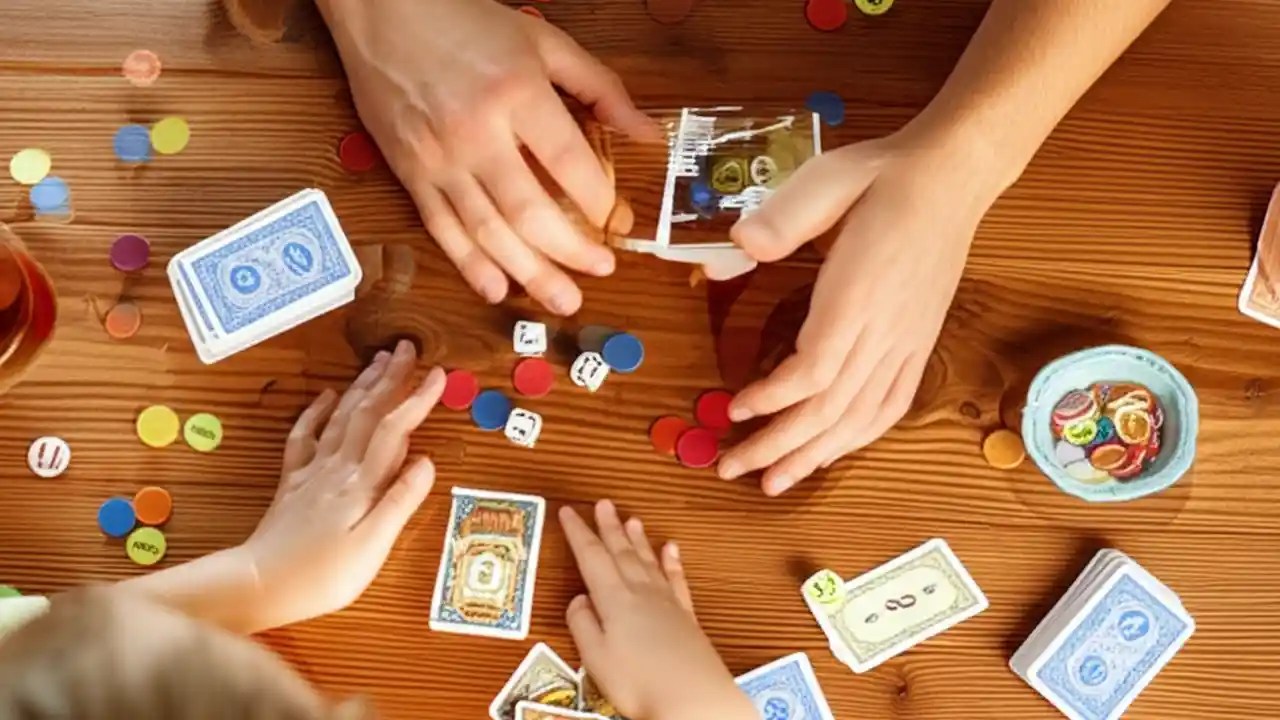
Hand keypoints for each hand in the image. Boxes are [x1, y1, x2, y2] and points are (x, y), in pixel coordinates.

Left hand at [244, 340, 444, 629]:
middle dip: (390, 378)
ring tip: (379, 361)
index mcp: (360, 483)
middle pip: (367, 412)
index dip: (417, 399)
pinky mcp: (293, 483)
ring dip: (362, 385)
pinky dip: (316, 411)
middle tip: (407, 348)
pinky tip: (326, 395)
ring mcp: (312, 472)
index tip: (439, 374)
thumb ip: (400, 501)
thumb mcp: (372, 546)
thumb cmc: (322, 576)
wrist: (258, 584)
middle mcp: (337, 468)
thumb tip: (427, 461)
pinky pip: (304, 435)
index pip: (394, 429)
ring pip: (340, 416)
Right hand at [318, 0, 657, 314]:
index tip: (617, 222)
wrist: (380, 12)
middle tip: (600, 273)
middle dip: (570, 252)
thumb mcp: (543, 41)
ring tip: (562, 300)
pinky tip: (497, 288)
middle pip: (529, 211)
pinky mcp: (410, 172)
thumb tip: (647, 133)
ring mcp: (439, 158)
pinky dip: (469, 264)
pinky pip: (442, 228)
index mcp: (516, 93)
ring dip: (528, 272)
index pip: (568, 162)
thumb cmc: (464, 22)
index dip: (599, 201)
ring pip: (487, 230)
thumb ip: (600, 88)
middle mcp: (476, 132)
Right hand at [559, 501, 754, 719]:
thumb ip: (582, 624)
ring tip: (631, 519)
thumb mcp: (595, 657)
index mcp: (614, 599)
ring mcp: (667, 602)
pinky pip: (676, 579)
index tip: (568, 511)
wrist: (694, 698)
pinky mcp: (686, 617)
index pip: (591, 557)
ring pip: (648, 560)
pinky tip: (671, 549)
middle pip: (621, 551)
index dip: (578, 532)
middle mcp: (641, 592)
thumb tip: (579, 598)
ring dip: (637, 539)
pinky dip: (671, 562)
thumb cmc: (639, 682)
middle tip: (602, 503)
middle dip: (609, 526)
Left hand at [718, 130, 1005, 494]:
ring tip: (773, 482)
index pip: (815, 369)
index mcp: (859, 293)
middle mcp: (887, 329)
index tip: (732, 410)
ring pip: (860, 416)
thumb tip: (739, 245)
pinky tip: (829, 453)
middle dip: (777, 446)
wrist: (952, 178)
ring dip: (813, 454)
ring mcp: (908, 342)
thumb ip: (782, 218)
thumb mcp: (829, 179)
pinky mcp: (919, 344)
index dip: (773, 400)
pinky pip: (892, 405)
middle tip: (731, 469)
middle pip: (830, 407)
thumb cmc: (883, 177)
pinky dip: (857, 437)